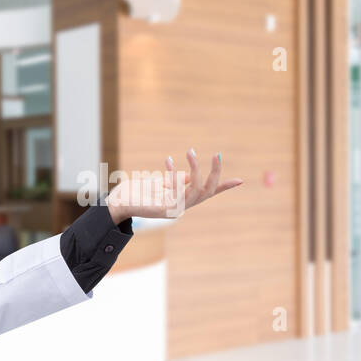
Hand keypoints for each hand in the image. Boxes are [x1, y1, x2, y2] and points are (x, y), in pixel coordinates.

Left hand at [106, 147, 242, 222]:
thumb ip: (177, 180)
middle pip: (208, 190)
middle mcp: (182, 206)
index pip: (208, 193)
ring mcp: (175, 209)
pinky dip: (174, 173)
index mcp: (184, 198)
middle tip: (216, 154)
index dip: (224, 187)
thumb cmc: (139, 192)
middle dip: (215, 172)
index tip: (241, 180)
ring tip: (190, 151)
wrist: (119, 203)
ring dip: (196, 169)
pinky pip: (178, 189)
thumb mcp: (162, 184)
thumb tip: (190, 175)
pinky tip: (167, 161)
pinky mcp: (166, 209)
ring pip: (196, 189)